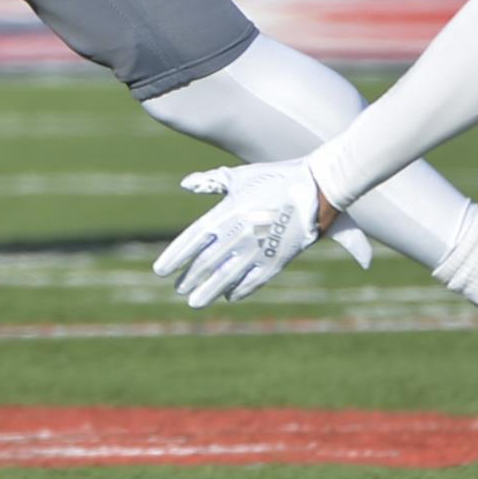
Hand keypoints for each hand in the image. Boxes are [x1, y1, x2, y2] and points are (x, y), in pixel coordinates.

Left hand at [153, 159, 329, 306]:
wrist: (317, 186)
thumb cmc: (275, 177)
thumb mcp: (241, 176)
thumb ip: (211, 181)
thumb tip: (185, 183)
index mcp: (227, 212)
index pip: (192, 240)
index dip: (174, 257)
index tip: (160, 270)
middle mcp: (238, 234)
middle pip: (205, 263)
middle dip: (189, 278)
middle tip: (179, 288)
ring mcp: (258, 250)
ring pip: (225, 278)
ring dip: (207, 291)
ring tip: (194, 301)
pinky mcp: (277, 261)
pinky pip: (252, 282)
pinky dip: (238, 290)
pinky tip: (229, 296)